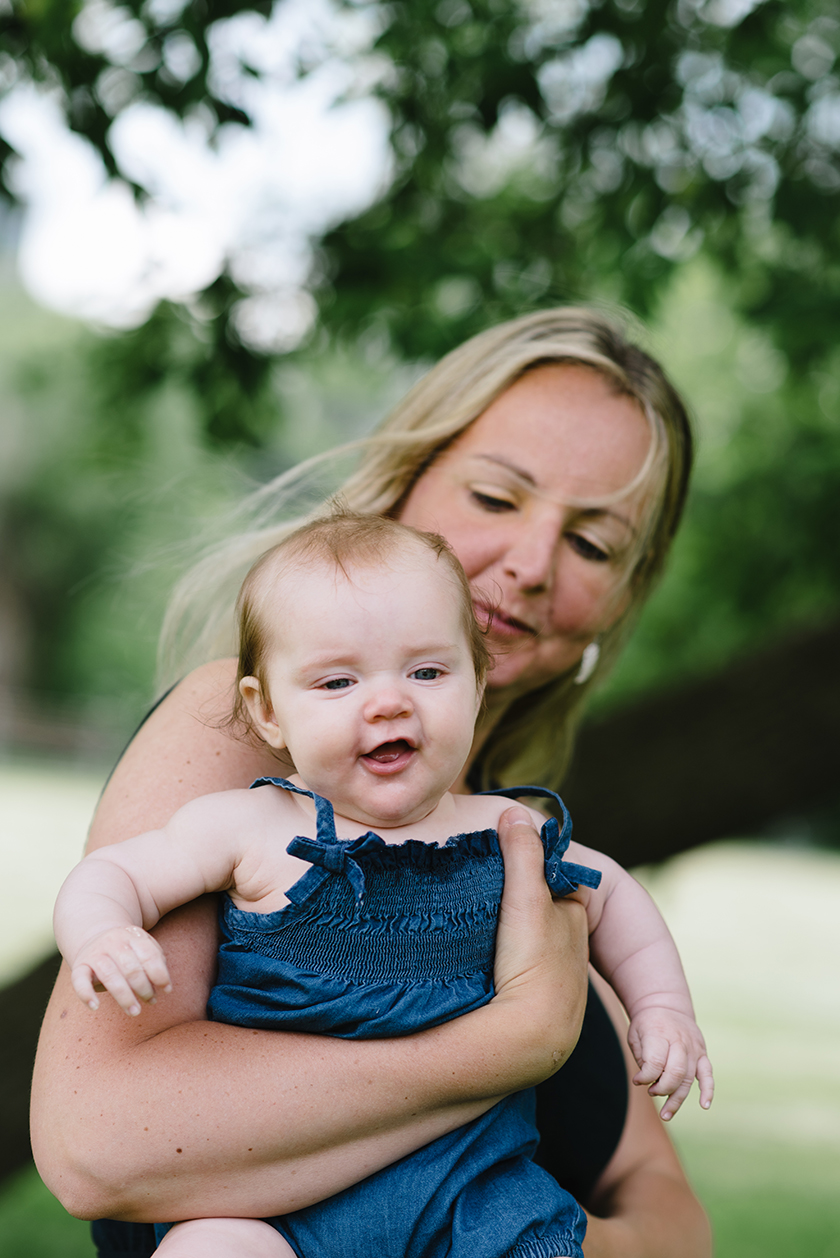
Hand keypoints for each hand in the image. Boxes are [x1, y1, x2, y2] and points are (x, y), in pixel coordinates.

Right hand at [70, 925, 172, 1016]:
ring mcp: (95, 954)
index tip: (167, 989)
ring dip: (124, 997)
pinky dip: (86, 994)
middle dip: (144, 988)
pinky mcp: (79, 966)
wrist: (95, 937)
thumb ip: (155, 961)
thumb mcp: (142, 948)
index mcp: (132, 936)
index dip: (159, 973)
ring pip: (110, 975)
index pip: (148, 954)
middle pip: (131, 968)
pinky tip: (95, 1007)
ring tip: (135, 1012)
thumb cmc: (127, 951)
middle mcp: (113, 942)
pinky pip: (79, 981)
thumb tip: (165, 985)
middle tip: (151, 1001)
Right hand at [492, 806, 588, 1079]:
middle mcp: (572, 948)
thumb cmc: (532, 961)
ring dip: (518, 939)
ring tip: (483, 931)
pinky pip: (527, 977)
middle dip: (528, 902)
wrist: (532, 1037)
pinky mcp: (540, 1008)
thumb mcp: (525, 899)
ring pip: (538, 947)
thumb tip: (514, 812)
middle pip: (549, 913)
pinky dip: (514, 969)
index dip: (539, 868)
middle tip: (489, 893)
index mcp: (574, 916)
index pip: (560, 880)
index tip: (510, 859)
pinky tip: (491, 971)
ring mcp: (559, 980)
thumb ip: (522, 854)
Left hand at [627, 1007, 713, 1120]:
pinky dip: (707, 1090)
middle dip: (662, 1088)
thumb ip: (642, 1057)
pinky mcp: (702, 1054)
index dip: (645, 1077)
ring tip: (665, 1115)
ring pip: (688, 1078)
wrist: (665, 1005)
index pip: (656, 1062)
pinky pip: (707, 1074)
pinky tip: (704, 1105)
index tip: (637, 1081)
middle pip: (675, 1072)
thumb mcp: (636, 1034)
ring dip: (677, 1098)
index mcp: (659, 1033)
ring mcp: (693, 1048)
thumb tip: (646, 1081)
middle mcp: (679, 1041)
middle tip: (651, 1092)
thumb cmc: (647, 1024)